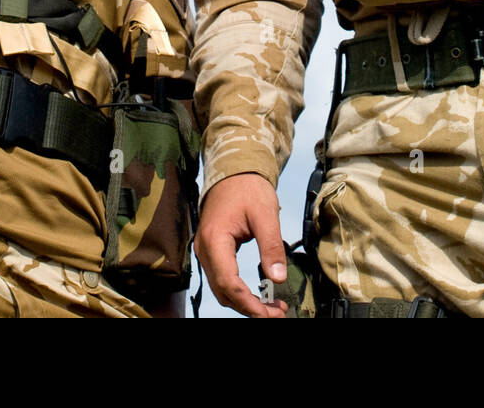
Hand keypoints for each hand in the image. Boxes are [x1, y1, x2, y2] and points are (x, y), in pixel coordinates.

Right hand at [194, 172, 288, 317]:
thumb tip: (279, 279)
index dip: (249, 304)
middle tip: (277, 312)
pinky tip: (258, 294)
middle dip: (249, 308)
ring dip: (244, 302)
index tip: (271, 313)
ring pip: (221, 289)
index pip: (229, 283)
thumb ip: (271, 246)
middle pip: (223, 292)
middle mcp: (204, 249)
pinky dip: (239, 292)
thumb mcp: (266, 214)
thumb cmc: (248, 188)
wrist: (233, 171)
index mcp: (215, 240)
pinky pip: (222, 279)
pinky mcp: (211, 251)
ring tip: (271, 306)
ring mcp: (205, 251)